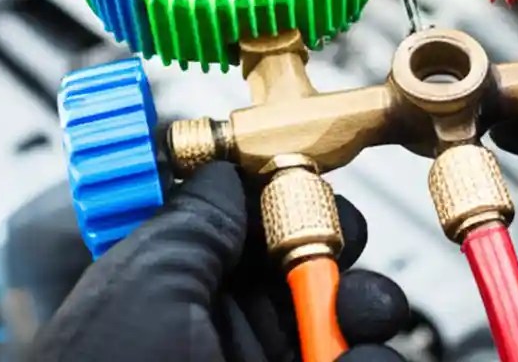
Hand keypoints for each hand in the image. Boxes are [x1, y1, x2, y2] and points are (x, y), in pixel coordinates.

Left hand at [30, 162, 409, 361]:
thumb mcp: (143, 286)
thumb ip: (192, 222)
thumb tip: (223, 173)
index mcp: (178, 292)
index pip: (248, 224)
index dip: (287, 197)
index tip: (310, 189)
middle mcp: (229, 333)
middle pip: (313, 263)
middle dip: (339, 250)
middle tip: (338, 251)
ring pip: (353, 319)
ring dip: (369, 307)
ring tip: (362, 317)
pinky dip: (374, 360)